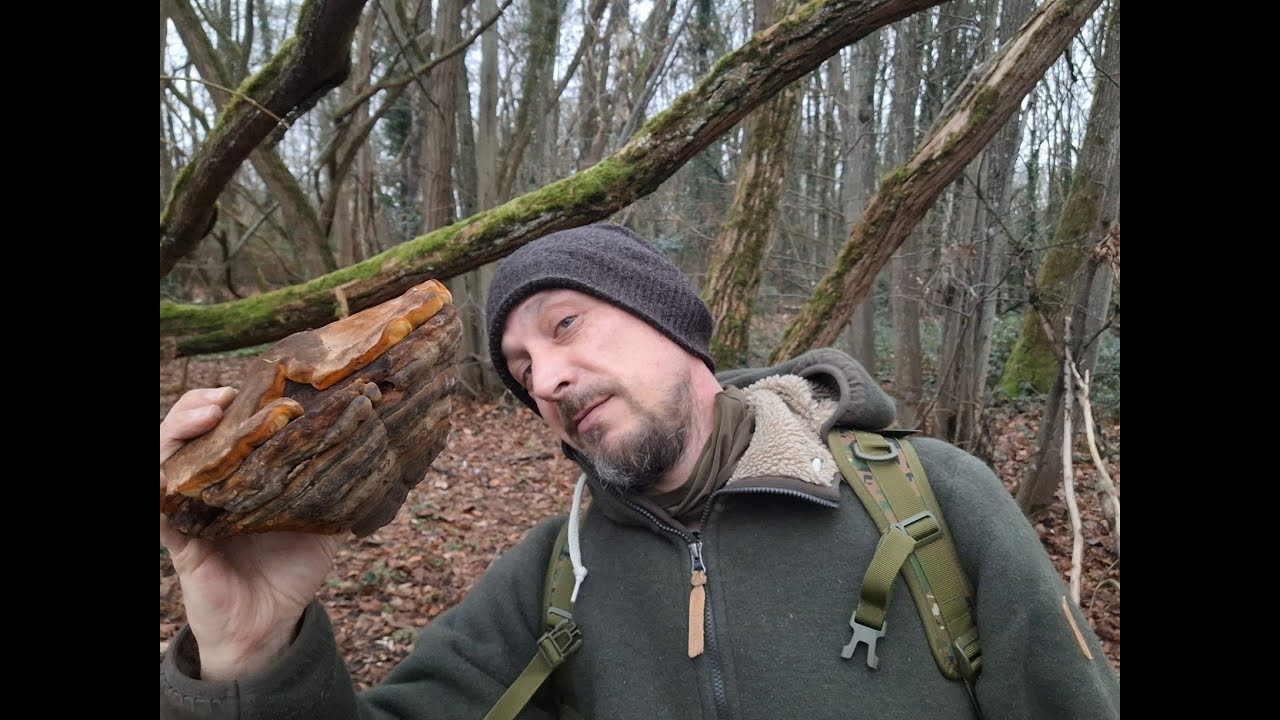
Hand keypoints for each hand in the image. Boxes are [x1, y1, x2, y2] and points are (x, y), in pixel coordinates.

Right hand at [161, 387, 339, 680]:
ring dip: (179, 427)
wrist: (270, 627)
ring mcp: (190, 508)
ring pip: (165, 454)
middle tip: (226, 397)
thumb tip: (375, 455)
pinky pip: (158, 504)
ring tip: (208, 414)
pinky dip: (158, 478)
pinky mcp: (179, 538)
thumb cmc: (291, 572)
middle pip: (191, 429)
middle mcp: (212, 484)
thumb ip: (339, 491)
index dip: (236, 399)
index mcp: (243, 474)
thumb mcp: (324, 524)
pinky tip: (169, 467)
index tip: (261, 384)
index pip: (229, 424)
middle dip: (201, 403)